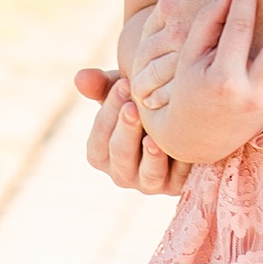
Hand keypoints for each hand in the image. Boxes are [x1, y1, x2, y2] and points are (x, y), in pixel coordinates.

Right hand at [74, 69, 189, 195]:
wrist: (177, 120)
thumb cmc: (141, 104)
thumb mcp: (122, 94)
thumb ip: (101, 85)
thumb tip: (80, 77)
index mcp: (101, 153)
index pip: (99, 134)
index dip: (110, 109)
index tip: (124, 83)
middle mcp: (122, 173)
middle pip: (120, 154)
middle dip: (126, 129)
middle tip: (134, 106)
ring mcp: (149, 183)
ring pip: (148, 175)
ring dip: (151, 156)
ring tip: (153, 138)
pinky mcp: (177, 186)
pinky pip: (178, 178)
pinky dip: (180, 163)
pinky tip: (182, 144)